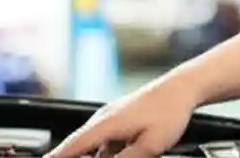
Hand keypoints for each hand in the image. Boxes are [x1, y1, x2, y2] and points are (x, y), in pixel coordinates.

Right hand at [46, 75, 201, 157]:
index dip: (57, 157)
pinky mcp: (120, 117)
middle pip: (78, 145)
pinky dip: (105, 152)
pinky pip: (105, 139)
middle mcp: (104, 118)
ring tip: (111, 152)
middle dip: (72, 157)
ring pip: (93, 144)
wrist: (183, 88)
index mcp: (106, 124)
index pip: (72, 146)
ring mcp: (111, 116)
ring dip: (93, 156)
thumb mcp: (150, 146)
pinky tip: (122, 153)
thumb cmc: (169, 111)